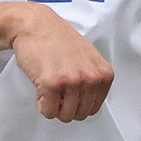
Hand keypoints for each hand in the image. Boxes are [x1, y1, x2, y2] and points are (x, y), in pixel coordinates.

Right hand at [9, 3, 114, 121]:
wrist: (36, 25)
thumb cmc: (58, 39)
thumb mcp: (89, 57)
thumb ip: (93, 79)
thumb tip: (90, 102)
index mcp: (103, 73)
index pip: (94, 108)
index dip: (78, 103)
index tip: (70, 91)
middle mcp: (91, 77)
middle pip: (80, 114)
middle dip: (65, 106)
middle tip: (58, 89)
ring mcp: (73, 81)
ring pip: (65, 116)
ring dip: (53, 105)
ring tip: (50, 85)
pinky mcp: (52, 84)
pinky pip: (49, 111)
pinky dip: (42, 104)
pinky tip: (41, 86)